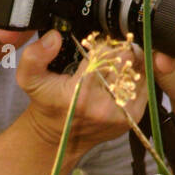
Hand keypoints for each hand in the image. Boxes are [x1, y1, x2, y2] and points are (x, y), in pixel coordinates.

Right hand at [15, 29, 148, 156]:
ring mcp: (123, 113)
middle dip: (120, 49)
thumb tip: (54, 37)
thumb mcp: (29, 79)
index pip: (109, 53)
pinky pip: (145, 85)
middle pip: (128, 60)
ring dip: (131, 62)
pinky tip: (123, 74)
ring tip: (116, 62)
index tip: (96, 44)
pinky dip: (137, 76)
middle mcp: (105, 106)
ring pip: (140, 71)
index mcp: (82, 94)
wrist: (59, 138)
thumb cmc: (47, 104)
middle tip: (109, 50)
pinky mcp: (133, 118)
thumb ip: (34, 56)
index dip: (105, 42)